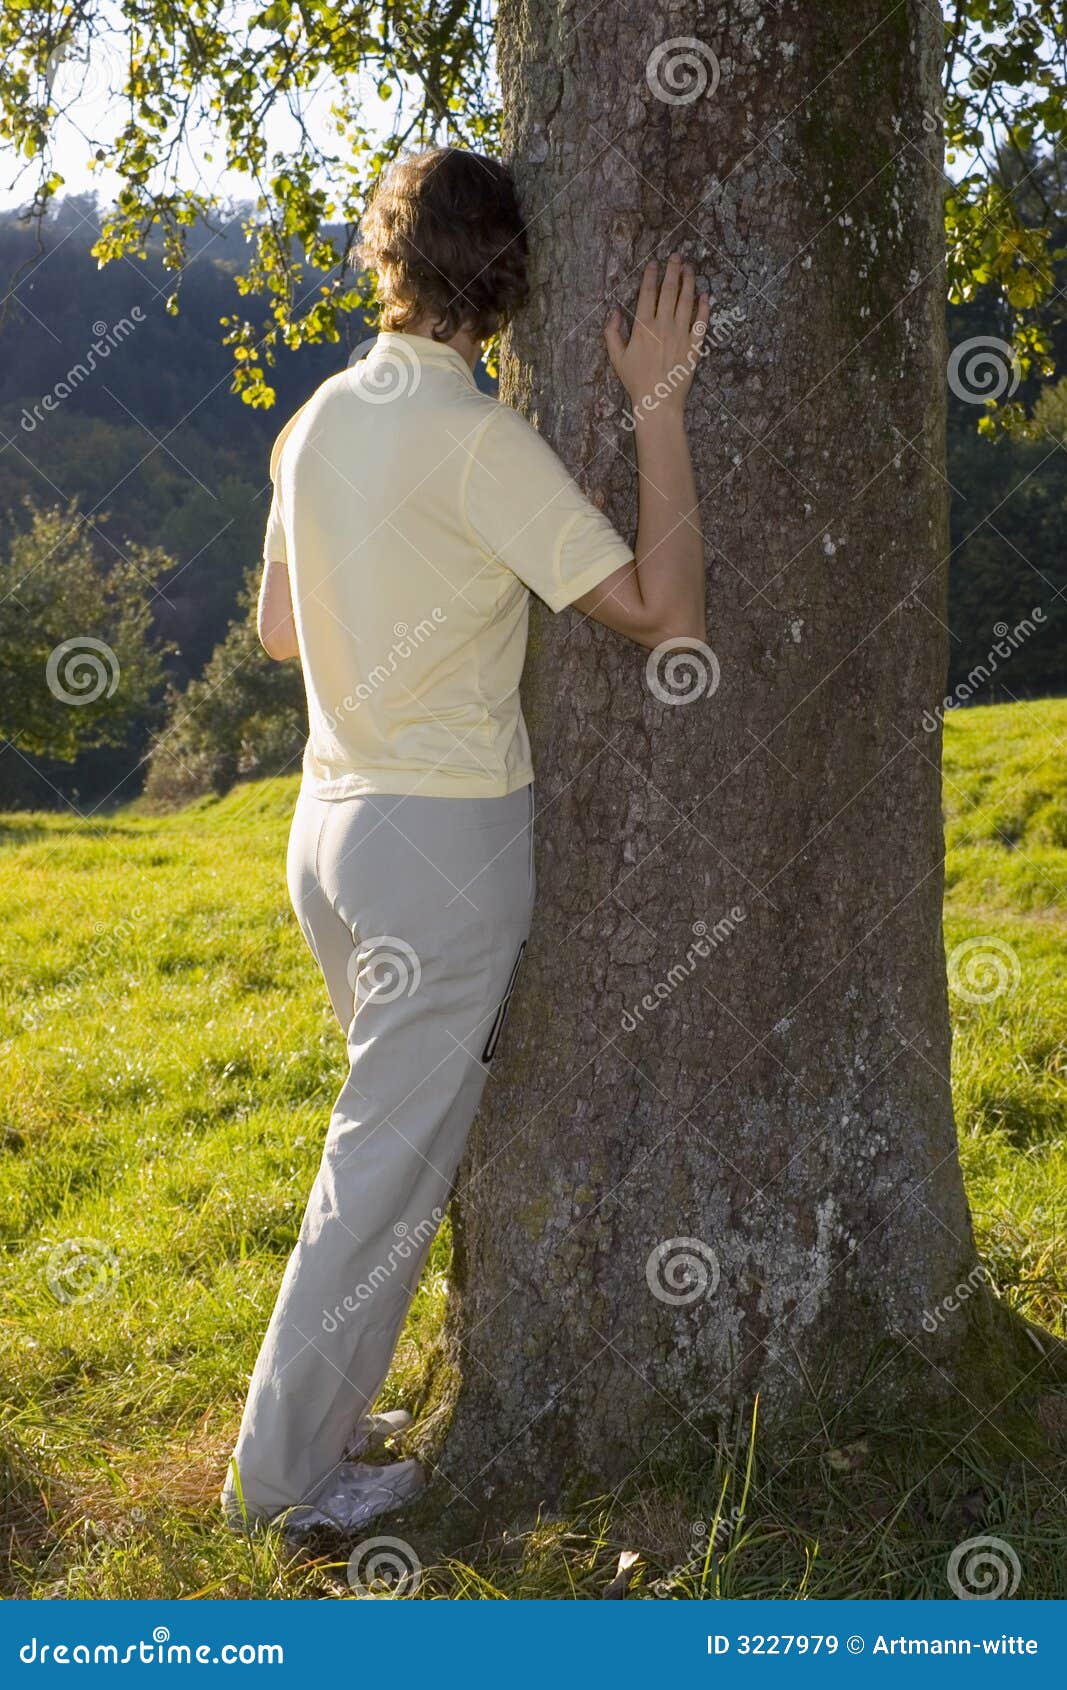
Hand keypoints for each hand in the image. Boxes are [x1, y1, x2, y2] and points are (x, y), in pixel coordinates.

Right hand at [605, 254, 709, 421]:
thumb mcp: (617, 358)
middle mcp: (663, 326)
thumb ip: (612, 334)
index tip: (654, 263)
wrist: (659, 402)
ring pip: (686, 301)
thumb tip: (613, 313)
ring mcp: (681, 334)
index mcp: (643, 327)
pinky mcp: (694, 345)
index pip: (647, 293)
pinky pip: (701, 321)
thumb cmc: (636, 382)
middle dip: (673, 270)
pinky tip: (705, 295)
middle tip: (677, 256)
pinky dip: (704, 307)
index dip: (651, 275)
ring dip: (688, 282)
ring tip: (690, 268)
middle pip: (669, 290)